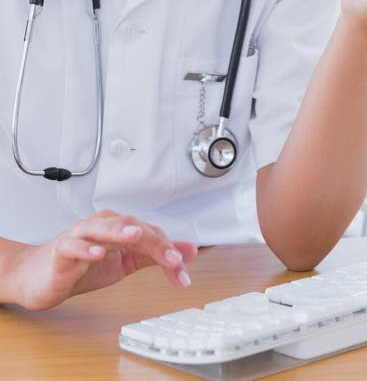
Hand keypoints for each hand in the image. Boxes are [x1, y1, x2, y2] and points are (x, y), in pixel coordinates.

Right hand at [9, 209, 197, 310]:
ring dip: (119, 231)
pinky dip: (85, 247)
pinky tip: (97, 252)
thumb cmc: (83, 265)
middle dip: (154, 243)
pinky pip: (72, 246)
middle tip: (172, 259)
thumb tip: (189, 251)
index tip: (183, 274)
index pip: (150, 234)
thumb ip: (155, 255)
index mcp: (119, 227)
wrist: (40, 277)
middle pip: (131, 227)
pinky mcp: (60, 251)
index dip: (168, 252)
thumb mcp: (126, 262)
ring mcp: (79, 236)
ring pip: (101, 228)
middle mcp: (101, 226)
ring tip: (135, 236)